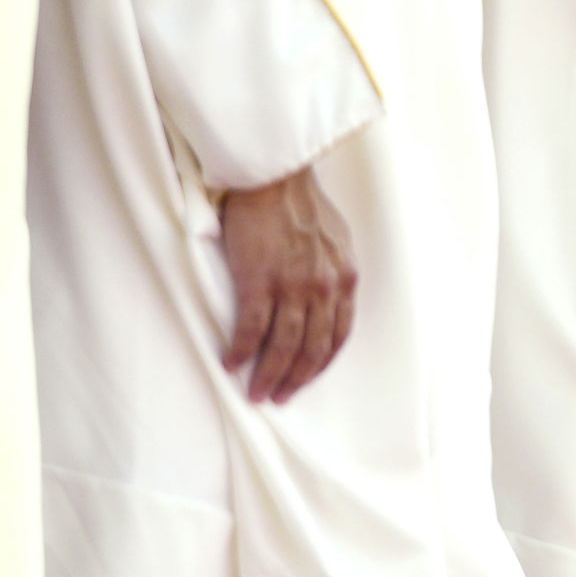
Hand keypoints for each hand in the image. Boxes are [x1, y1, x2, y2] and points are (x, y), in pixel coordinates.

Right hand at [214, 165, 356, 404]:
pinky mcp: (259, 280)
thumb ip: (333, 272)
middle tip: (279, 398)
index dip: (321, 363)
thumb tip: (329, 294)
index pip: (338, 334)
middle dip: (296, 379)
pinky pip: (252, 327)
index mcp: (344, 278)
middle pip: (313, 348)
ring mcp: (292, 285)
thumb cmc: (301, 206)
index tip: (307, 379)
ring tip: (256, 393)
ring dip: (269, 374)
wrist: (274, 179)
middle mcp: (323, 287)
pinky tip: (231, 363)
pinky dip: (243, 350)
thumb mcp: (335, 242)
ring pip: (284, 345)